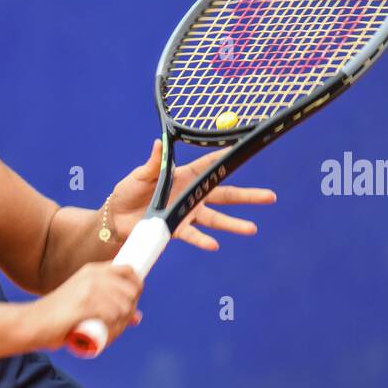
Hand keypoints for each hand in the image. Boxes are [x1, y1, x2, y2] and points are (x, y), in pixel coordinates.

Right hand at [32, 260, 143, 351]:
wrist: (33, 323)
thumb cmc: (58, 317)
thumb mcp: (85, 304)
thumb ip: (109, 306)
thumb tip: (138, 317)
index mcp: (93, 270)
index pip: (129, 270)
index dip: (136, 287)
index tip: (131, 303)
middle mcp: (94, 276)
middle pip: (131, 291)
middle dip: (130, 311)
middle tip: (119, 326)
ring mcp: (90, 289)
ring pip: (124, 307)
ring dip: (121, 326)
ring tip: (108, 336)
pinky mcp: (86, 304)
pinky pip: (113, 317)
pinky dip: (113, 331)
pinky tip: (105, 338)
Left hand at [107, 139, 276, 250]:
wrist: (116, 218)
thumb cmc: (127, 192)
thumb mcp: (140, 175)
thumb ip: (153, 163)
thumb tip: (159, 143)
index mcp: (184, 176)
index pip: (210, 165)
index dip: (226, 158)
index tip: (244, 152)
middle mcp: (191, 195)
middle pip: (225, 194)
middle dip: (248, 196)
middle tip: (271, 197)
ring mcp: (186, 213)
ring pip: (216, 218)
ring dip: (233, 224)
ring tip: (252, 229)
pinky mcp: (175, 230)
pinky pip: (192, 235)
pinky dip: (202, 240)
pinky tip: (214, 244)